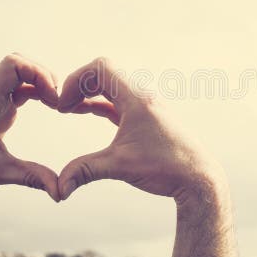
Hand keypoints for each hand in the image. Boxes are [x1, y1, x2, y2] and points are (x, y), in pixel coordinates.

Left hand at [0, 53, 61, 201]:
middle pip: (18, 63)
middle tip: (58, 100)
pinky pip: (13, 86)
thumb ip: (31, 177)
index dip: (39, 74)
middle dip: (42, 76)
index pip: (13, 65)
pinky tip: (45, 105)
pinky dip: (32, 91)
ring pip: (16, 73)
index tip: (53, 98)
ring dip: (38, 82)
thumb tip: (61, 191)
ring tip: (55, 102)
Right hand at [56, 58, 227, 205]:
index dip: (76, 81)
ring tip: (68, 109)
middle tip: (61, 108)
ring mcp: (146, 106)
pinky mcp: (147, 118)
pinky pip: (118, 101)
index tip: (62, 105)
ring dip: (89, 94)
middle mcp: (143, 97)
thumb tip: (58, 188)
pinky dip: (100, 103)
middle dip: (79, 86)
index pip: (100, 68)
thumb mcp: (120, 167)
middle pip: (103, 74)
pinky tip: (86, 112)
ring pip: (111, 88)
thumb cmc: (165, 168)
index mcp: (136, 99)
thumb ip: (85, 171)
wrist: (198, 178)